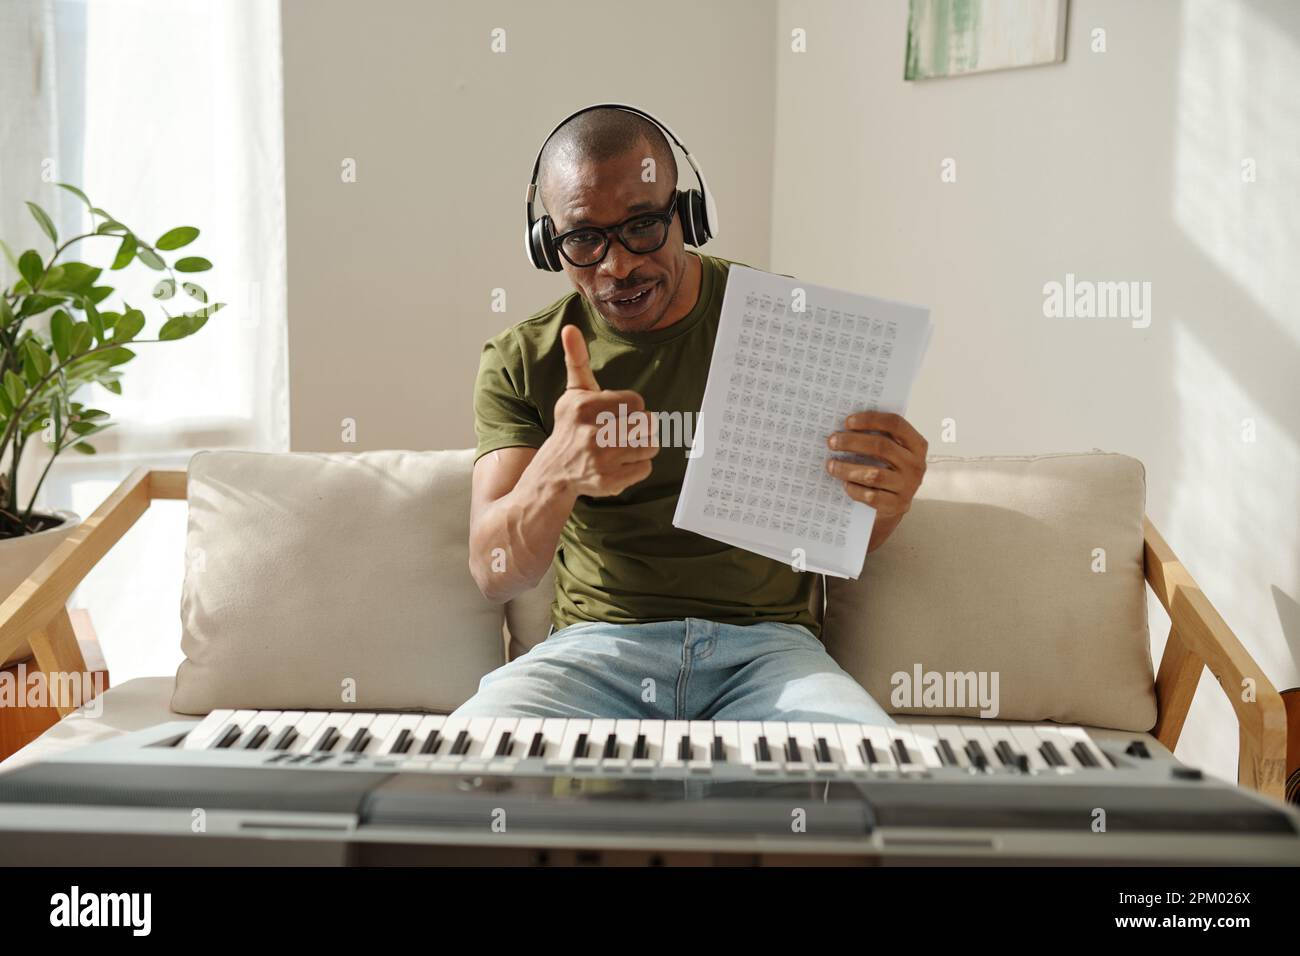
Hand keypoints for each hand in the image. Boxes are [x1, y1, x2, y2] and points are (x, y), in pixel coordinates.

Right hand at [544, 324, 658, 496]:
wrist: (554, 472)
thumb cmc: (571, 426)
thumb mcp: (573, 392)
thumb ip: (576, 359)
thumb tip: (570, 328)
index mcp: (586, 408)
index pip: (637, 402)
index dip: (632, 407)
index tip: (617, 414)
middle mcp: (592, 434)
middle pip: (647, 423)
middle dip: (640, 426)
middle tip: (623, 431)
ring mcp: (601, 460)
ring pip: (650, 446)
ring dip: (642, 446)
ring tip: (623, 446)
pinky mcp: (610, 482)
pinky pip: (645, 468)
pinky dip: (638, 466)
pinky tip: (620, 463)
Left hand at [825, 411, 927, 518]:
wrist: (895, 504)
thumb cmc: (888, 470)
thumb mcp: (890, 452)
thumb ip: (876, 436)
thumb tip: (844, 426)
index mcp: (916, 445)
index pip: (896, 424)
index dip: (870, 420)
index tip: (847, 421)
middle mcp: (916, 464)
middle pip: (882, 447)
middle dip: (852, 442)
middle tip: (832, 442)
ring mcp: (907, 486)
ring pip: (873, 474)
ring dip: (847, 468)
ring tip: (830, 465)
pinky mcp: (896, 505)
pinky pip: (870, 496)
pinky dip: (854, 489)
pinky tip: (844, 483)